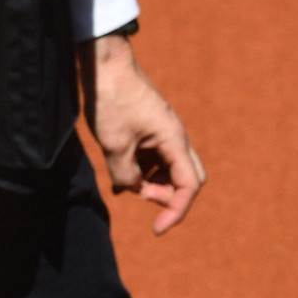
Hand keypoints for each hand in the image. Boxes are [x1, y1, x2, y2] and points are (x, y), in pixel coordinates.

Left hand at [79, 34, 205, 234]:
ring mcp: (165, 132)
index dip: (176, 210)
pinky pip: (156, 157)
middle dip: (169, 196)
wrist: (107, 67)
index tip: (156, 229)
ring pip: (171, 168)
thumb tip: (133, 189)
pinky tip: (121, 174)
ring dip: (153, 183)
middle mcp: (176, 137)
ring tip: (124, 185)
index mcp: (174, 140)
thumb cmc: (114, 103)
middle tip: (143, 201)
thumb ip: (127, 175)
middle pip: (188, 176)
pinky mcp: (153, 128)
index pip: (189, 185)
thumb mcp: (115, 146)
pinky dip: (143, 170)